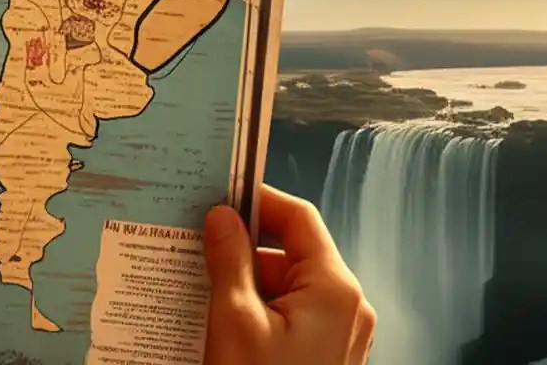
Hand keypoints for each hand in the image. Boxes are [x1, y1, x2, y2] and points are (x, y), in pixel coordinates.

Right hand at [203, 185, 375, 364]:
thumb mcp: (236, 321)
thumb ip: (229, 261)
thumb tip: (222, 216)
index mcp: (334, 289)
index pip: (300, 217)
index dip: (259, 201)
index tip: (221, 197)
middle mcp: (348, 306)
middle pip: (290, 253)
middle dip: (243, 252)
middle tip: (198, 254)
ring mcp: (340, 331)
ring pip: (287, 285)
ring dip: (247, 286)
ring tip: (205, 300)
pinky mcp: (326, 351)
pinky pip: (291, 312)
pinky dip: (259, 310)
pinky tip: (225, 324)